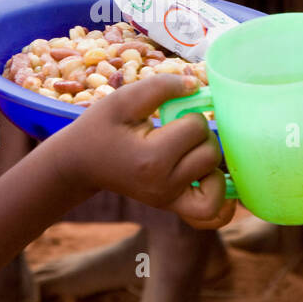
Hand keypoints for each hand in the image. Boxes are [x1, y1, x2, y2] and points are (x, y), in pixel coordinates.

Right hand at [50, 74, 235, 229]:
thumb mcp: (123, 100)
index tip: (168, 113)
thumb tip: (196, 85)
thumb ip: (161, 87)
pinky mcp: (172, 206)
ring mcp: (168, 200)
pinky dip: (221, 200)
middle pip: (211, 154)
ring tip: (191, 151)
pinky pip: (210, 216)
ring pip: (218, 185)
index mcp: (152, 159)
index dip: (188, 112)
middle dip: (200, 135)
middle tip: (177, 130)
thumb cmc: (101, 128)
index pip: (196, 128)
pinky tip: (213, 180)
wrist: (81, 162)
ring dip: (211, 163)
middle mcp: (163, 186)